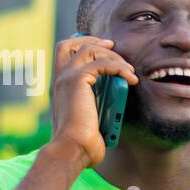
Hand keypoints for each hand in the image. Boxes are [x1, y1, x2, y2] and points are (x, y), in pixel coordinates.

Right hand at [48, 37, 137, 167]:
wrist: (73, 149)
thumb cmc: (82, 142)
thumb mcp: (89, 118)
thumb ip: (95, 104)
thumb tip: (115, 101)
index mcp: (59, 87)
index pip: (63, 54)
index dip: (82, 45)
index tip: (103, 48)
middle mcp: (59, 79)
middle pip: (71, 44)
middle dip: (94, 41)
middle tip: (114, 46)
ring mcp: (66, 77)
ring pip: (88, 49)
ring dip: (112, 56)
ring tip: (129, 70)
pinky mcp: (77, 80)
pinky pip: (102, 63)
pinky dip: (119, 67)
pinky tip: (131, 79)